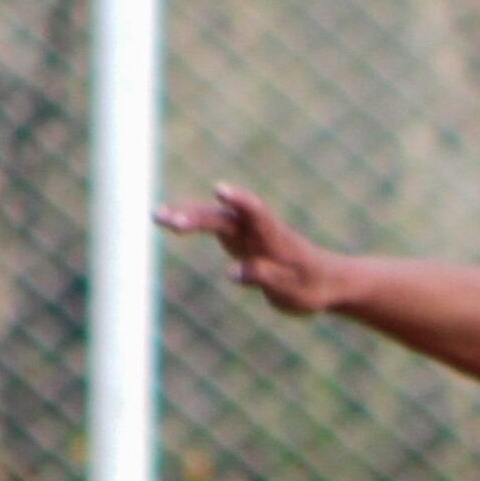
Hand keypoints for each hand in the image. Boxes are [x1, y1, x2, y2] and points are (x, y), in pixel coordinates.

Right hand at [153, 184, 346, 314]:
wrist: (322, 281)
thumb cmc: (310, 285)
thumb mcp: (290, 289)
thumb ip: (262, 278)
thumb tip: (231, 273)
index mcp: (274, 237)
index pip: (257, 213)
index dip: (240, 201)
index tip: (220, 191)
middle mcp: (256, 228)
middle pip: (224, 217)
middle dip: (196, 216)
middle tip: (168, 220)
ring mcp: (244, 231)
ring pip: (212, 218)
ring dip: (185, 215)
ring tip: (157, 216)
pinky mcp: (236, 239)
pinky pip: (209, 227)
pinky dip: (188, 222)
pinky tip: (164, 219)